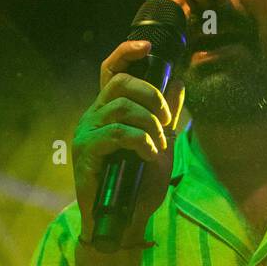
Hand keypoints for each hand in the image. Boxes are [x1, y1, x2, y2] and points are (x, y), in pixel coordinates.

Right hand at [70, 39, 185, 245]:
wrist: (123, 220)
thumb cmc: (138, 184)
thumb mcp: (159, 143)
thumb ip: (166, 115)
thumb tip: (179, 82)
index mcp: (108, 111)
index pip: (111, 70)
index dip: (126, 52)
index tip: (146, 45)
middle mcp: (93, 116)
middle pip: (120, 82)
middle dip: (151, 95)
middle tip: (165, 120)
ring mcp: (87, 133)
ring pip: (122, 107)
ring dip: (150, 124)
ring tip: (158, 146)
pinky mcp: (87, 152)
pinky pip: (119, 133)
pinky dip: (142, 141)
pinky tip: (150, 155)